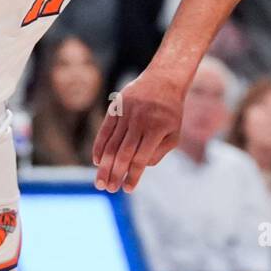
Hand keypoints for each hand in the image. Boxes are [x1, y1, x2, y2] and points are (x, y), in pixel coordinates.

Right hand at [92, 68, 186, 192]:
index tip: (126, 189)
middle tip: (108, 189)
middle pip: (123, 154)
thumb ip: (158, 153)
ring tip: (100, 182)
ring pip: (111, 144)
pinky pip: (105, 130)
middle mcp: (140, 121)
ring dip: (104, 166)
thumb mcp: (173, 134)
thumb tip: (140, 167)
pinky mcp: (116, 109)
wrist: (163, 81)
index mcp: (157, 129)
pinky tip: (97, 161)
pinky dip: (99, 147)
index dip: (133, 175)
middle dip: (114, 174)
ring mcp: (126, 114)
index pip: (141, 158)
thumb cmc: (170, 114)